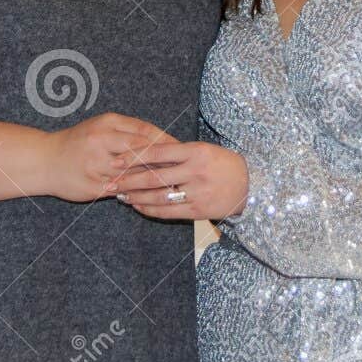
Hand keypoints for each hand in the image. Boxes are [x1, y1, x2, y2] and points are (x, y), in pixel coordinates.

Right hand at [43, 112, 174, 202]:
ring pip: (134, 173)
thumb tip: (162, 140)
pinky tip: (150, 195)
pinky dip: (137, 192)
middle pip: (142, 151)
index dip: (166, 141)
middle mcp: (102, 141)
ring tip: (172, 183)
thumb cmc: (78, 142)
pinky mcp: (93, 185)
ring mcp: (97, 164)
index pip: (145, 131)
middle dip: (164, 161)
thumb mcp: (101, 127)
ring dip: (154, 179)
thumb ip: (128, 132)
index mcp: (107, 124)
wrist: (45, 160)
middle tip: (182, 167)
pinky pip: (121, 190)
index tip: (181, 149)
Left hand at [103, 140, 248, 220]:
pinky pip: (169, 211)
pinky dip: (151, 209)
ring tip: (121, 196)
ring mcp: (197, 192)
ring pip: (159, 195)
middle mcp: (195, 171)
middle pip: (154, 176)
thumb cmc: (222, 163)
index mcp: (195, 151)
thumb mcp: (202, 150)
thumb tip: (144, 153)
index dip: (134, 156)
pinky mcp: (199, 210)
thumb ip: (177, 152)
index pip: (158, 152)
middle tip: (110, 181)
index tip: (116, 160)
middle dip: (129, 180)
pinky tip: (138, 207)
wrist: (251, 184)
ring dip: (137, 197)